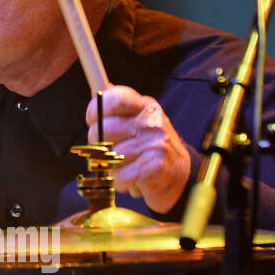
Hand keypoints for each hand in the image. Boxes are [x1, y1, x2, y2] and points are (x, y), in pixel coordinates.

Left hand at [84, 86, 191, 213]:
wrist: (181, 176)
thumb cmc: (151, 149)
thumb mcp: (137, 122)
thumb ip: (116, 109)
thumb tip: (94, 92)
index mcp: (144, 106)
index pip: (113, 98)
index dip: (95, 111)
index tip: (93, 122)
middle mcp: (150, 120)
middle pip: (103, 129)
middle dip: (100, 146)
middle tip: (112, 153)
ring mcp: (154, 142)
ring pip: (109, 157)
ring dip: (113, 169)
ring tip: (128, 168)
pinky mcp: (154, 165)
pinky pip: (119, 176)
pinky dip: (121, 183)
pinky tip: (133, 180)